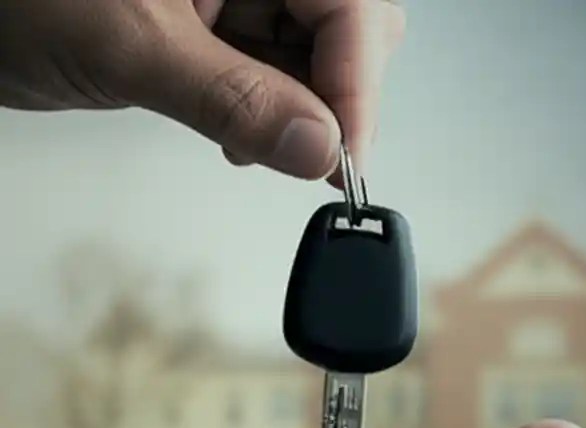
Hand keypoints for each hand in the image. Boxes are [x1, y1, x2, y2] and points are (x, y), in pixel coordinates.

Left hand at [0, 0, 405, 185]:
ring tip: (253, 142)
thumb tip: (318, 146)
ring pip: (313, 55)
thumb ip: (233, 97)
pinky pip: (271, 69)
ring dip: (299, 110)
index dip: (356, 84)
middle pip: (346, 28)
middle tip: (310, 153)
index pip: (348, 10)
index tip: (343, 155)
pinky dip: (265, 111)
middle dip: (334, 94)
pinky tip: (238, 134)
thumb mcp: (130, 47)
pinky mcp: (210, 25)